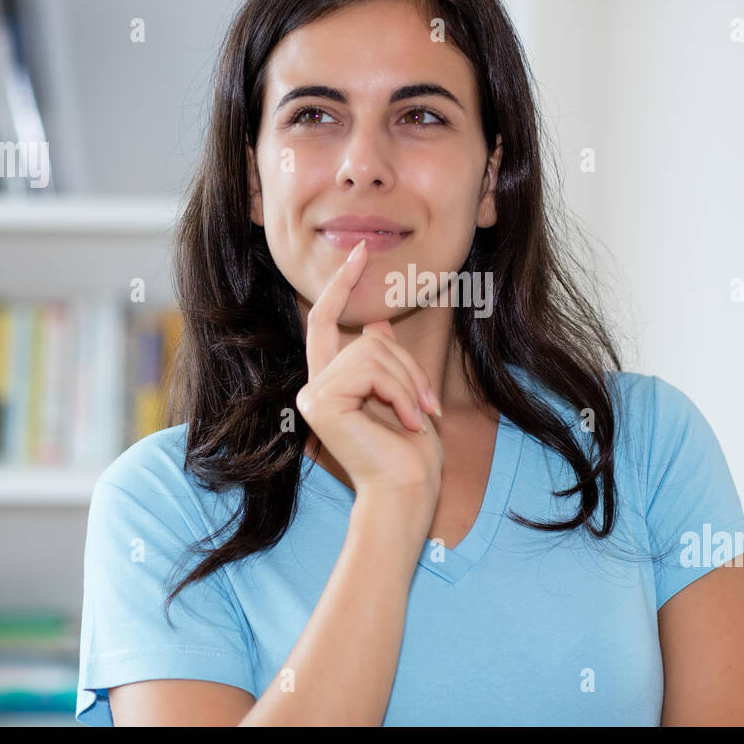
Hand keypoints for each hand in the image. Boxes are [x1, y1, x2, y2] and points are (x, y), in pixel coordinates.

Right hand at [296, 240, 443, 517]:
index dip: (341, 285)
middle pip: (368, 340)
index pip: (326, 321)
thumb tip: (377, 324)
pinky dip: (401, 393)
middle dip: (409, 366)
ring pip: (373, 353)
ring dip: (408, 384)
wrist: (408, 490)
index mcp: (333, 382)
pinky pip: (372, 371)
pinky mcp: (321, 402)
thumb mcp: (405, 394)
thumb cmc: (410, 452)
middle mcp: (316, 386)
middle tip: (429, 406)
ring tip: (416, 418)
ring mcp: (314, 394)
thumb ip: (386, 360)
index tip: (360, 252)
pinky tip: (406, 422)